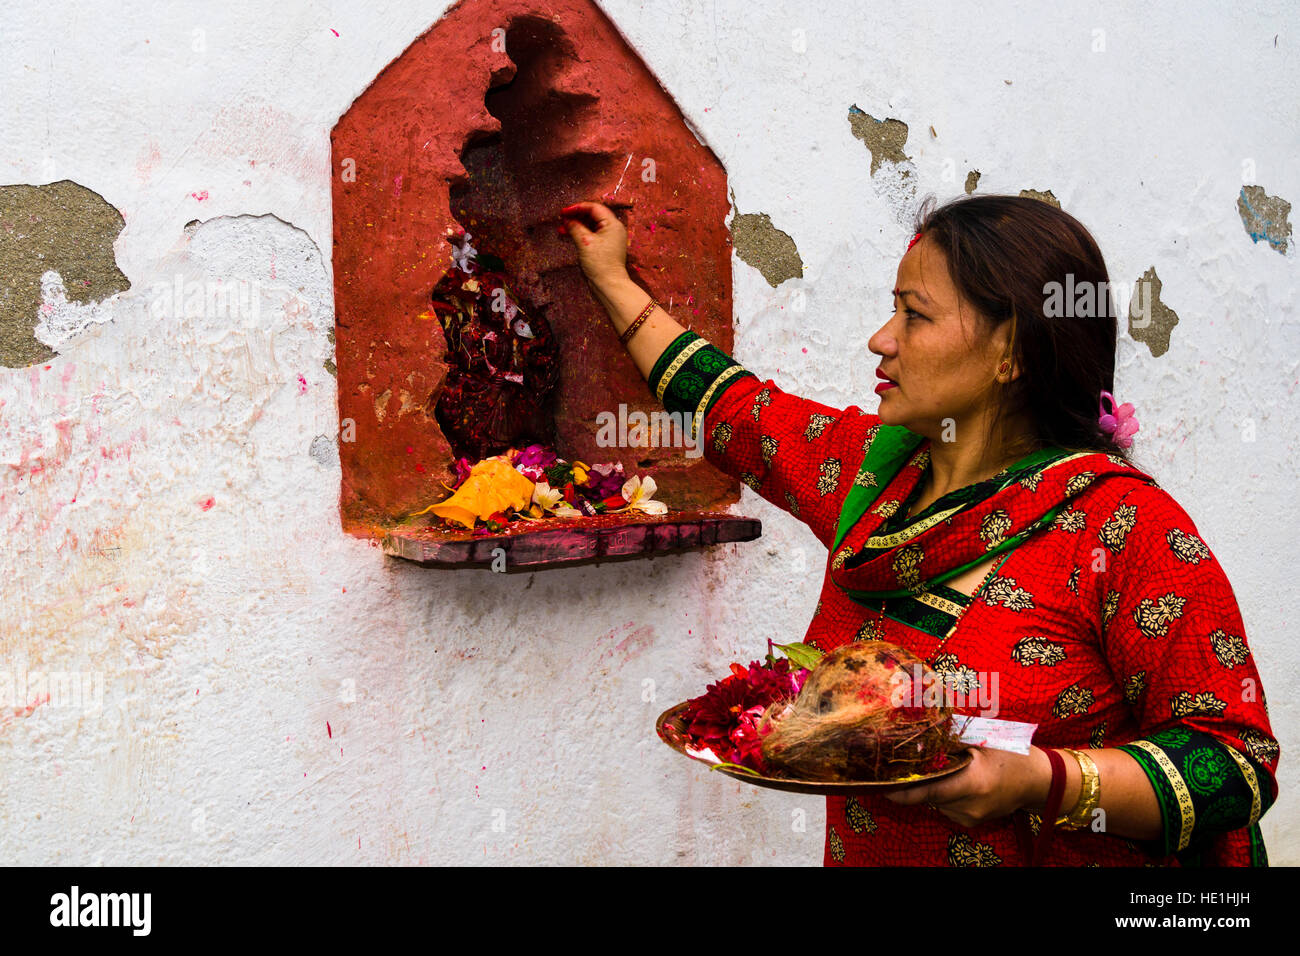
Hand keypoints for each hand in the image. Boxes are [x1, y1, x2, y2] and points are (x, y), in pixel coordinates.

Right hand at [559, 201, 629, 291]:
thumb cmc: (600, 264)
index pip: (594, 208)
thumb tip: (567, 220)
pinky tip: (568, 235)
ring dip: (576, 225)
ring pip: (590, 225)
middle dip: (576, 216)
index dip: (577, 208)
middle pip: (592, 215)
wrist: (609, 284)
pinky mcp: (605, 246)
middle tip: (562, 219)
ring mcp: (609, 238)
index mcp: (612, 224)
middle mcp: (613, 229)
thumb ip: (575, 227)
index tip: (564, 212)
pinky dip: (580, 233)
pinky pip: (591, 234)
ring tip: (562, 229)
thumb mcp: (585, 242)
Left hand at [883, 745, 1042, 827]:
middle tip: (908, 762)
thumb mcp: (981, 740)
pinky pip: (946, 805)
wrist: (1041, 780)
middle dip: (918, 780)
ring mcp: (970, 818)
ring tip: (945, 765)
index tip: (880, 785)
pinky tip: (956, 777)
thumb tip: (916, 733)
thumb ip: (948, 741)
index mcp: (972, 784)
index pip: (926, 793)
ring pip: (936, 801)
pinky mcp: (971, 822)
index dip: (901, 790)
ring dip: (933, 785)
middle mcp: (969, 807)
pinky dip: (945, 792)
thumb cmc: (1013, 754)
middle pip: (928, 795)